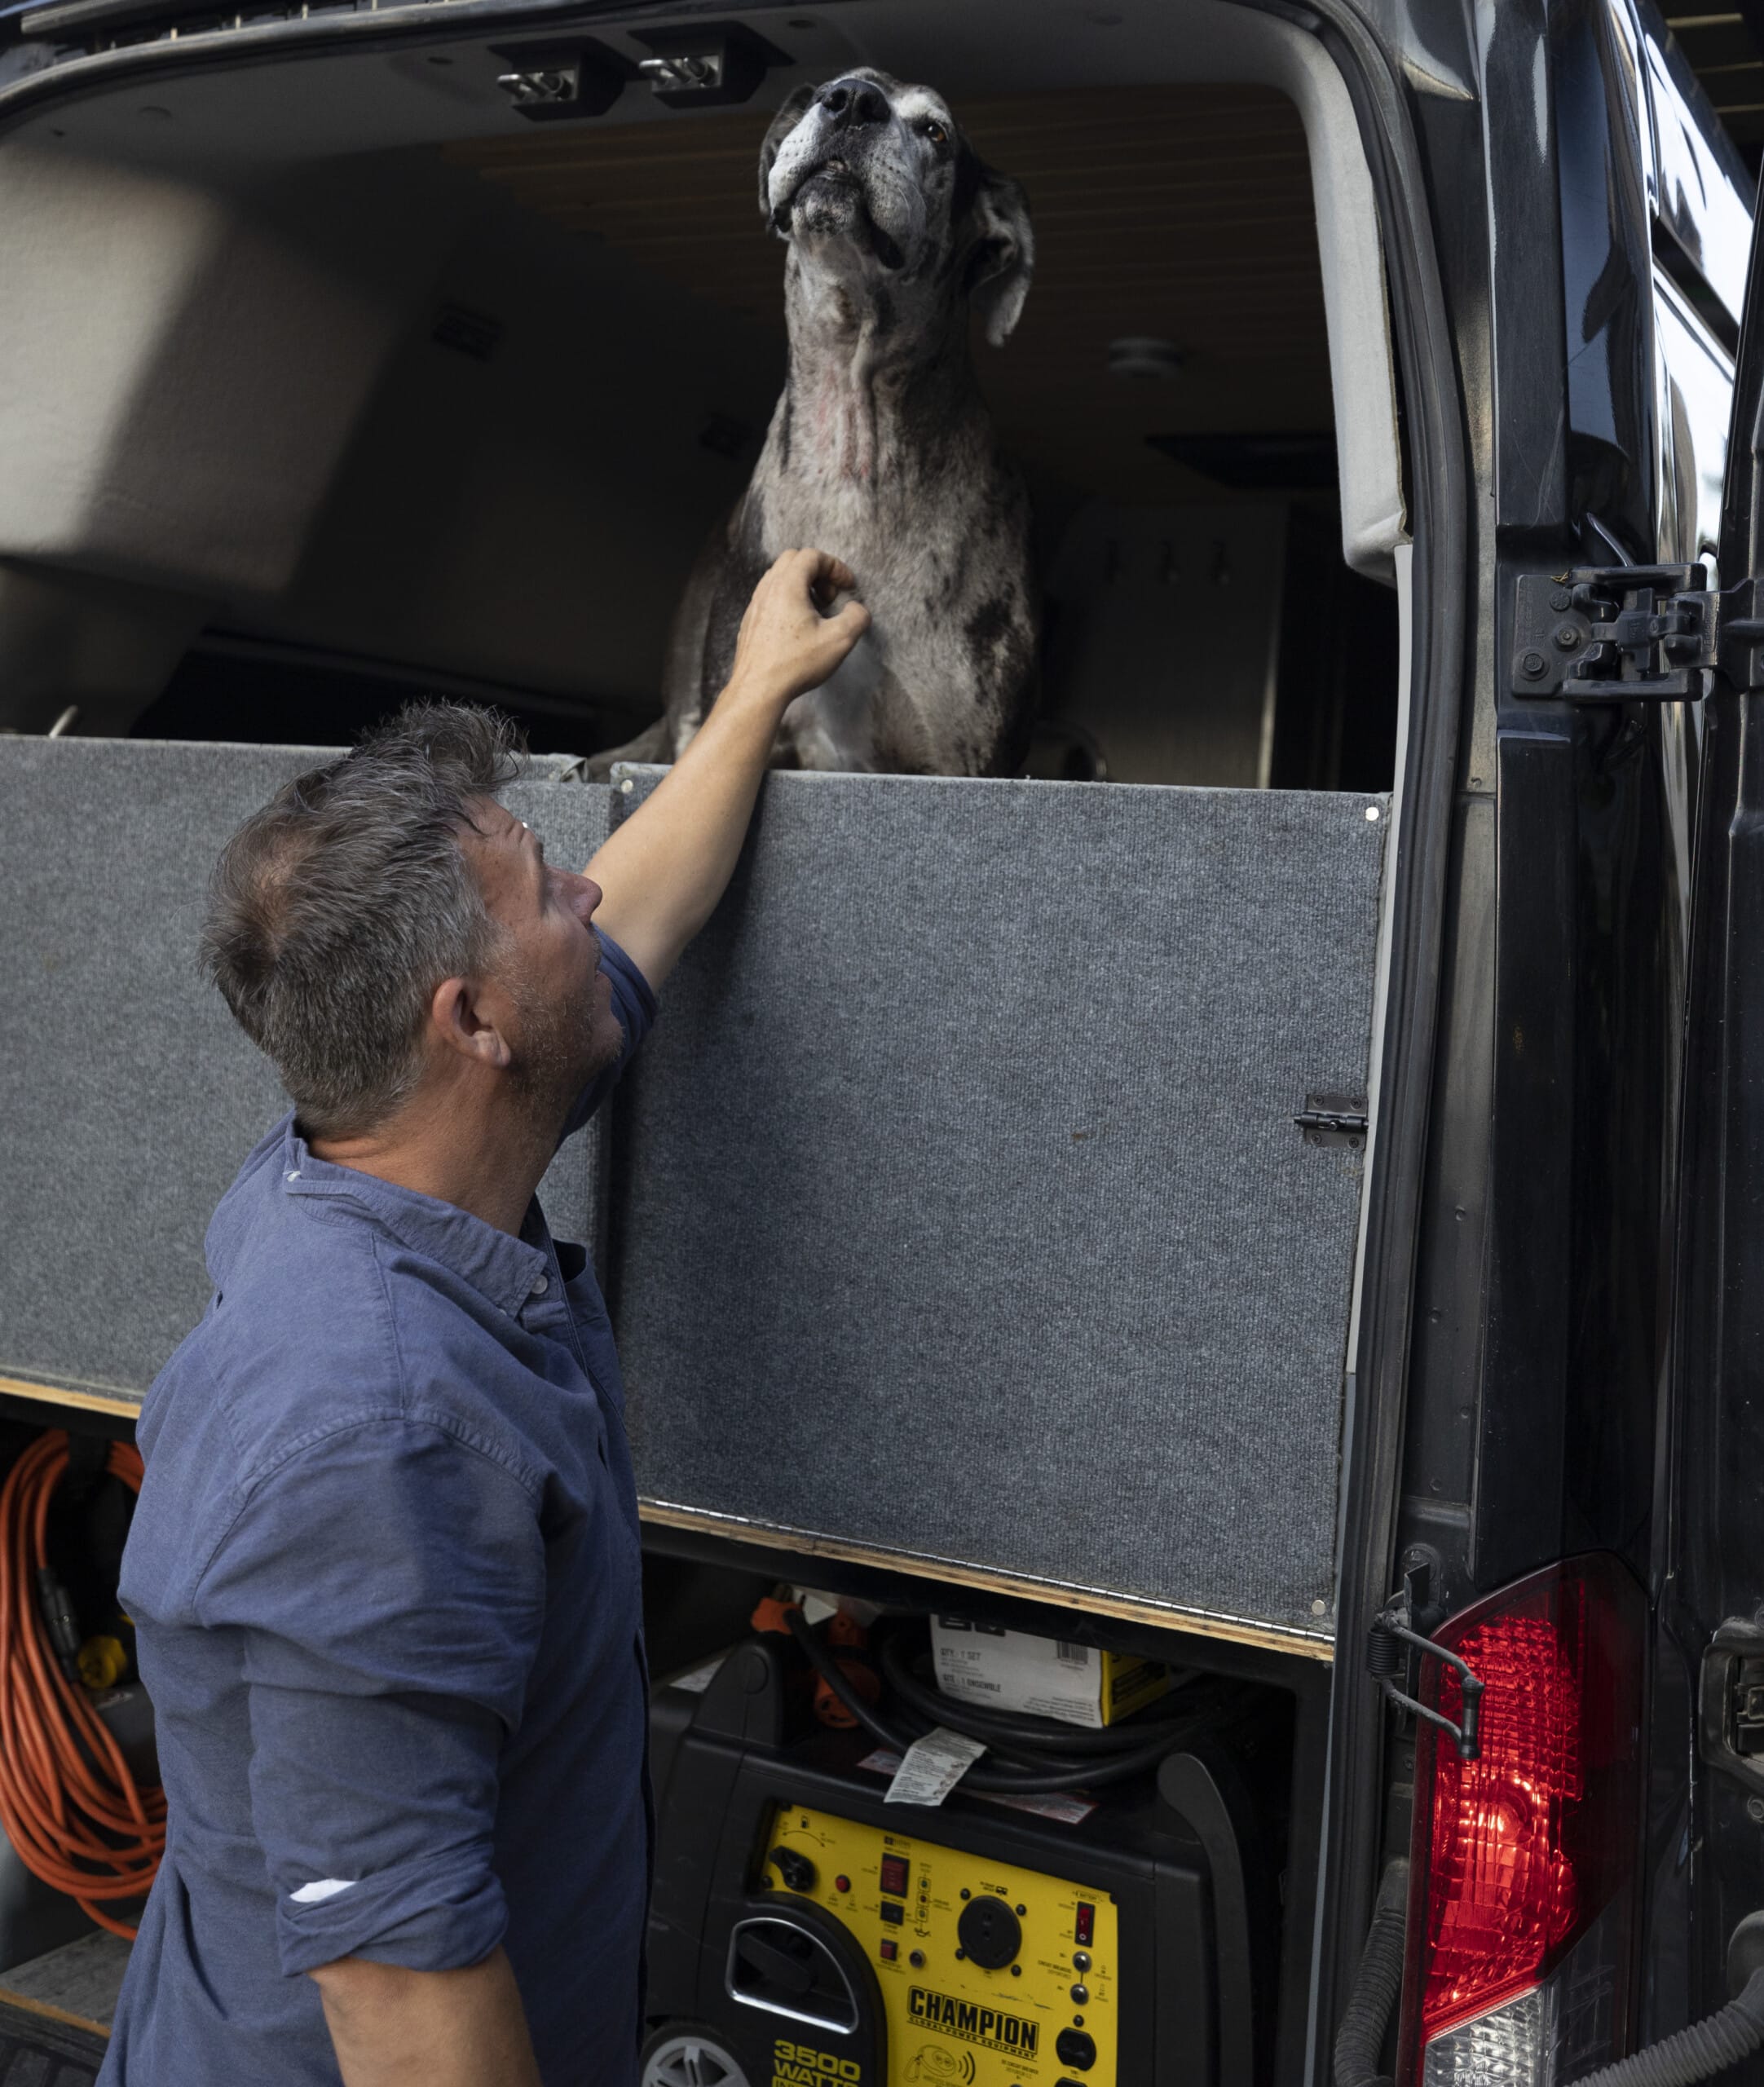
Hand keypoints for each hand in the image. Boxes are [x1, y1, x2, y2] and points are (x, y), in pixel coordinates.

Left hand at [724, 549, 870, 710]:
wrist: (758, 689)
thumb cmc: (796, 663)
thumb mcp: (839, 640)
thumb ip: (856, 618)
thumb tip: (857, 610)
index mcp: (787, 585)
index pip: (812, 556)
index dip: (835, 566)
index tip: (848, 586)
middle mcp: (767, 589)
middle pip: (793, 560)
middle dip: (817, 571)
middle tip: (830, 597)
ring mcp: (755, 605)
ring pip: (779, 578)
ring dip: (802, 586)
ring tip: (816, 612)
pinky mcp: (750, 622)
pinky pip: (770, 597)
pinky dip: (788, 600)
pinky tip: (798, 627)